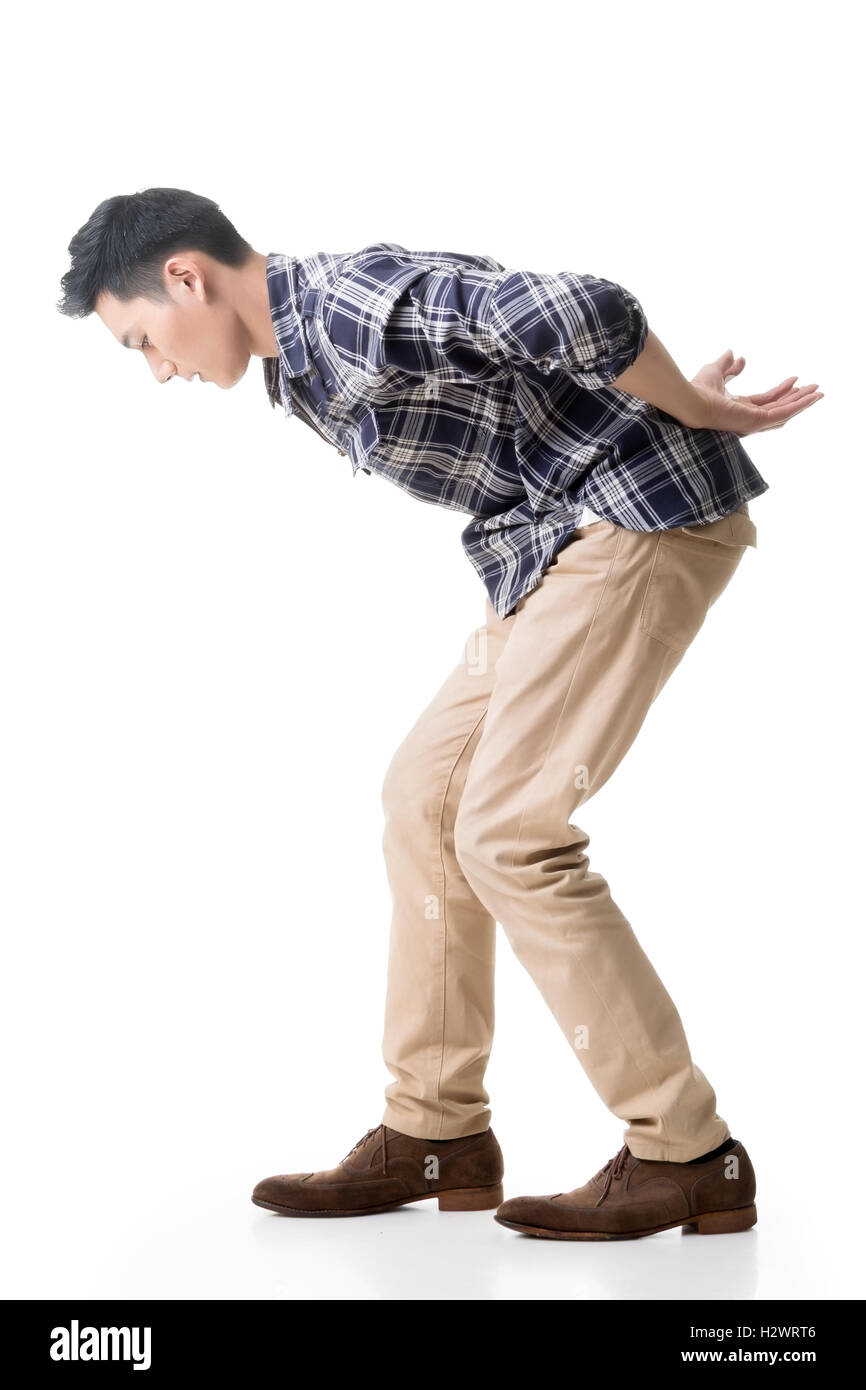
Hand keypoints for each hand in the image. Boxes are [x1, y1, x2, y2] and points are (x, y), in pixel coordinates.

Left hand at [690, 350, 823, 436]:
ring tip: (819, 393)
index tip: (795, 379)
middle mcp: (748, 417)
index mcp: (740, 408)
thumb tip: (736, 354)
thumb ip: (727, 365)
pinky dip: (798, 406)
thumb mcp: (715, 371)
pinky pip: (782, 414)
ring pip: (784, 412)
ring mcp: (753, 422)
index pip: (766, 400)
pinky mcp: (756, 422)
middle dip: (797, 399)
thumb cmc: (697, 390)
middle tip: (814, 389)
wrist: (691, 400)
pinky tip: (811, 397)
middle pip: (779, 408)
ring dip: (802, 402)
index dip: (782, 390)